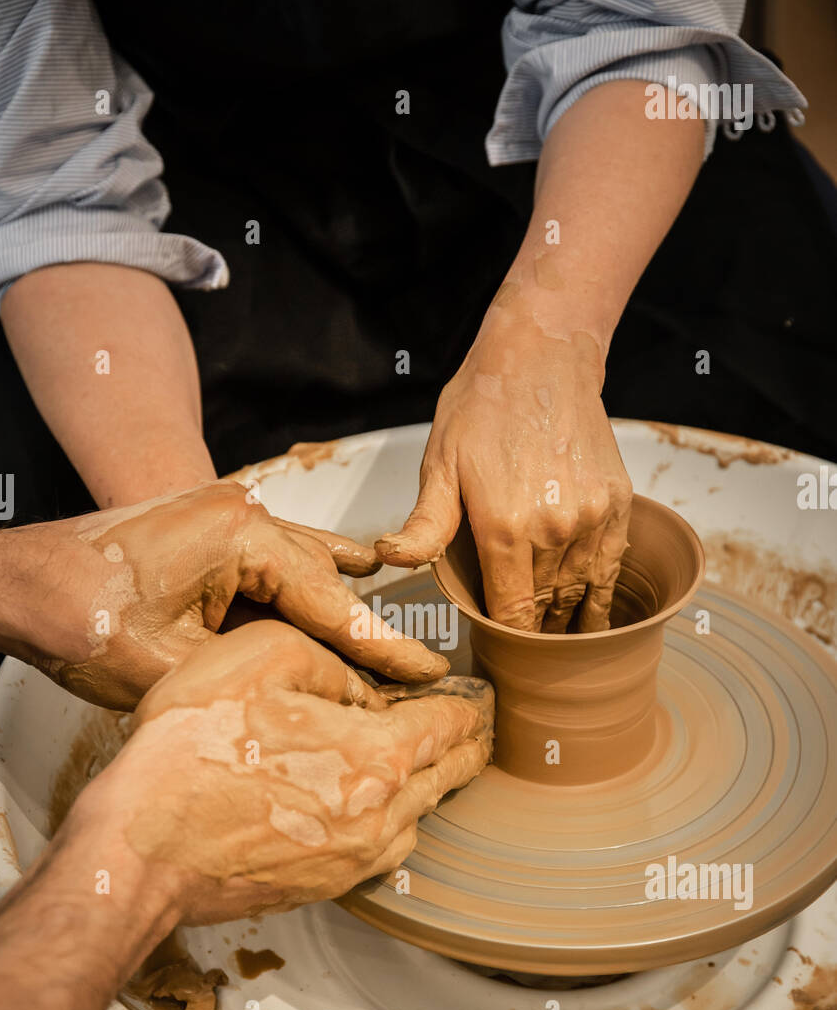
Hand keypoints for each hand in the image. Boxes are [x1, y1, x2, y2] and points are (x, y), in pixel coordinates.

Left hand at [0, 481, 447, 709]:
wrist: (19, 584)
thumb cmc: (76, 616)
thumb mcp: (173, 666)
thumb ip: (256, 673)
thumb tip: (320, 694)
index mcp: (241, 537)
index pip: (332, 601)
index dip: (382, 645)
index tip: (431, 671)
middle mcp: (242, 516)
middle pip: (328, 583)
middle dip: (369, 633)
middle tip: (423, 675)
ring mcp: (226, 518)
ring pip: (308, 568)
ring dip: (342, 609)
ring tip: (397, 646)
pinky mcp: (212, 533)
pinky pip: (280, 559)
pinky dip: (312, 583)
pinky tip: (356, 578)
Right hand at [80, 620, 492, 924]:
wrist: (139, 849)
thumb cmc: (190, 752)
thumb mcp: (260, 656)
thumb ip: (331, 660)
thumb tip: (363, 688)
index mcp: (378, 755)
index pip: (454, 724)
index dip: (470, 702)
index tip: (478, 695)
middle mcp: (381, 815)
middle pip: (450, 774)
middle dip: (463, 744)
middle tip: (469, 725)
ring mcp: (353, 860)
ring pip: (418, 816)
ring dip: (423, 785)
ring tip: (412, 758)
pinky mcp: (323, 886)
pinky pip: (379, 848)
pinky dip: (385, 819)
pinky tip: (359, 800)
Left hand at [376, 296, 632, 633]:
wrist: (542, 358)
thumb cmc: (482, 408)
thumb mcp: (440, 464)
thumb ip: (425, 524)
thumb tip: (391, 558)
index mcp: (505, 528)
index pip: (512, 615)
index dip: (505, 640)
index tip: (496, 649)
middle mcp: (555, 530)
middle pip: (545, 611)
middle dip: (531, 634)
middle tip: (518, 651)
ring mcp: (593, 520)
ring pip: (579, 596)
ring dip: (565, 622)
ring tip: (551, 641)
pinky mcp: (618, 508)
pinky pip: (610, 572)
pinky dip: (599, 601)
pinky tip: (589, 622)